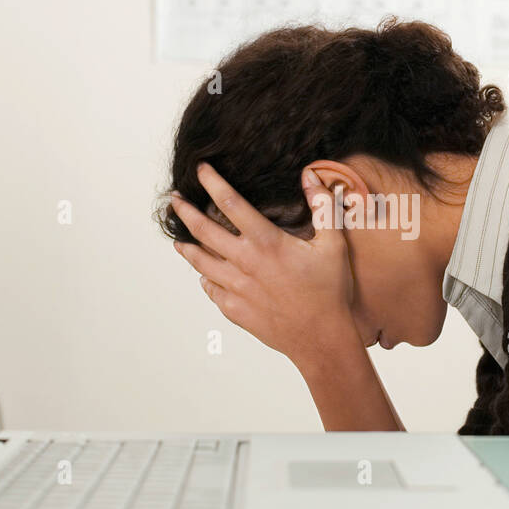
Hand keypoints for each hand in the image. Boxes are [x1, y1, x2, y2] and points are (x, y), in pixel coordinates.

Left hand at [171, 162, 357, 366]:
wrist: (322, 339)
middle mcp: (245, 263)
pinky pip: (211, 290)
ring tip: (179, 239)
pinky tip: (203, 275)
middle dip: (185, 211)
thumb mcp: (333, 244)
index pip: (230, 203)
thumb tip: (311, 176)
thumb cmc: (329, 292)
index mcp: (266, 242)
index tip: (201, 170)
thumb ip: (322, 206)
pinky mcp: (234, 309)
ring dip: (187, 247)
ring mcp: (236, 288)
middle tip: (175, 200)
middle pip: (203, 230)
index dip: (213, 182)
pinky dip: (205, 279)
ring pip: (200, 262)